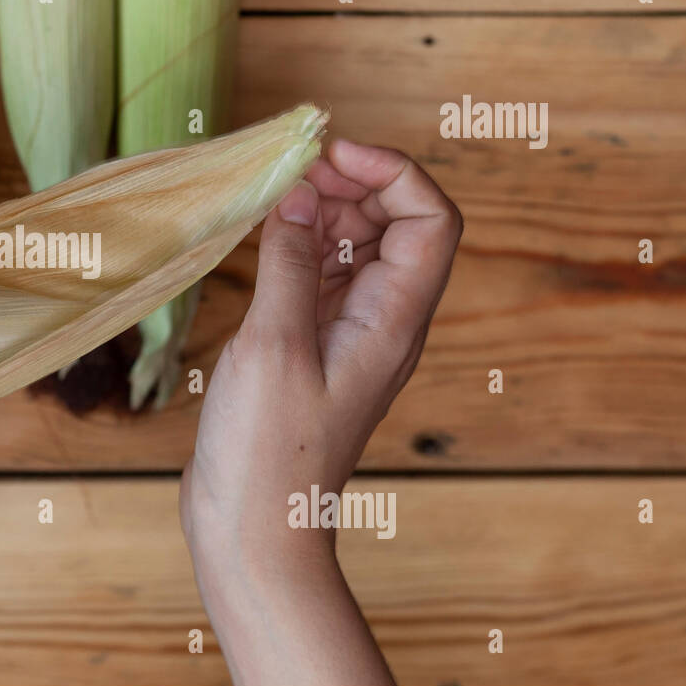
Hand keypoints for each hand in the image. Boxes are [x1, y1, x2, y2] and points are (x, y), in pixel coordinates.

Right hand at [182, 139, 462, 685]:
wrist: (254, 529)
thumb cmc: (268, 451)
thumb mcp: (274, 345)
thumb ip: (287, 263)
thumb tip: (293, 198)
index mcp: (393, 320)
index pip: (431, 221)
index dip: (392, 173)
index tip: (330, 155)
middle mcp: (382, 322)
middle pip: (396, 226)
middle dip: (354, 184)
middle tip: (294, 173)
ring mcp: (348, 335)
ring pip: (356, 248)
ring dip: (323, 211)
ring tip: (274, 200)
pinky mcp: (312, 347)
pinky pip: (320, 277)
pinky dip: (299, 246)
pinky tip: (264, 238)